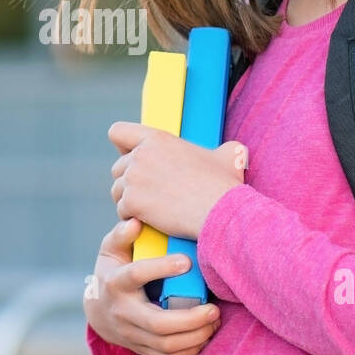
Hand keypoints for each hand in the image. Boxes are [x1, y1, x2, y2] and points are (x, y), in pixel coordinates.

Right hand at [84, 216, 221, 354]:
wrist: (99, 311)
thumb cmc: (113, 271)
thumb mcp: (111, 250)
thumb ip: (122, 235)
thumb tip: (135, 222)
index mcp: (115, 282)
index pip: (136, 275)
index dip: (161, 268)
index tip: (188, 261)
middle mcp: (122, 312)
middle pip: (156, 323)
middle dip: (189, 319)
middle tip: (214, 308)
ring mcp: (131, 334)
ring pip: (165, 345)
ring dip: (194, 336)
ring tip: (214, 320)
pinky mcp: (141, 349)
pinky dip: (189, 351)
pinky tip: (205, 336)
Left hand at [107, 121, 246, 241]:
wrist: (220, 212)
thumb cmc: (224, 186)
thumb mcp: (230, 156)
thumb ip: (226, 149)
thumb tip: (237, 151)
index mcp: (157, 139)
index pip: (118, 132)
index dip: (123, 147)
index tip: (133, 158)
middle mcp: (140, 155)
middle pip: (117, 168)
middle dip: (129, 181)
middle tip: (150, 194)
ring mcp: (134, 179)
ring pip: (117, 191)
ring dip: (130, 201)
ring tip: (152, 210)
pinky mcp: (132, 202)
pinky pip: (122, 211)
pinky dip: (133, 219)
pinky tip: (150, 222)